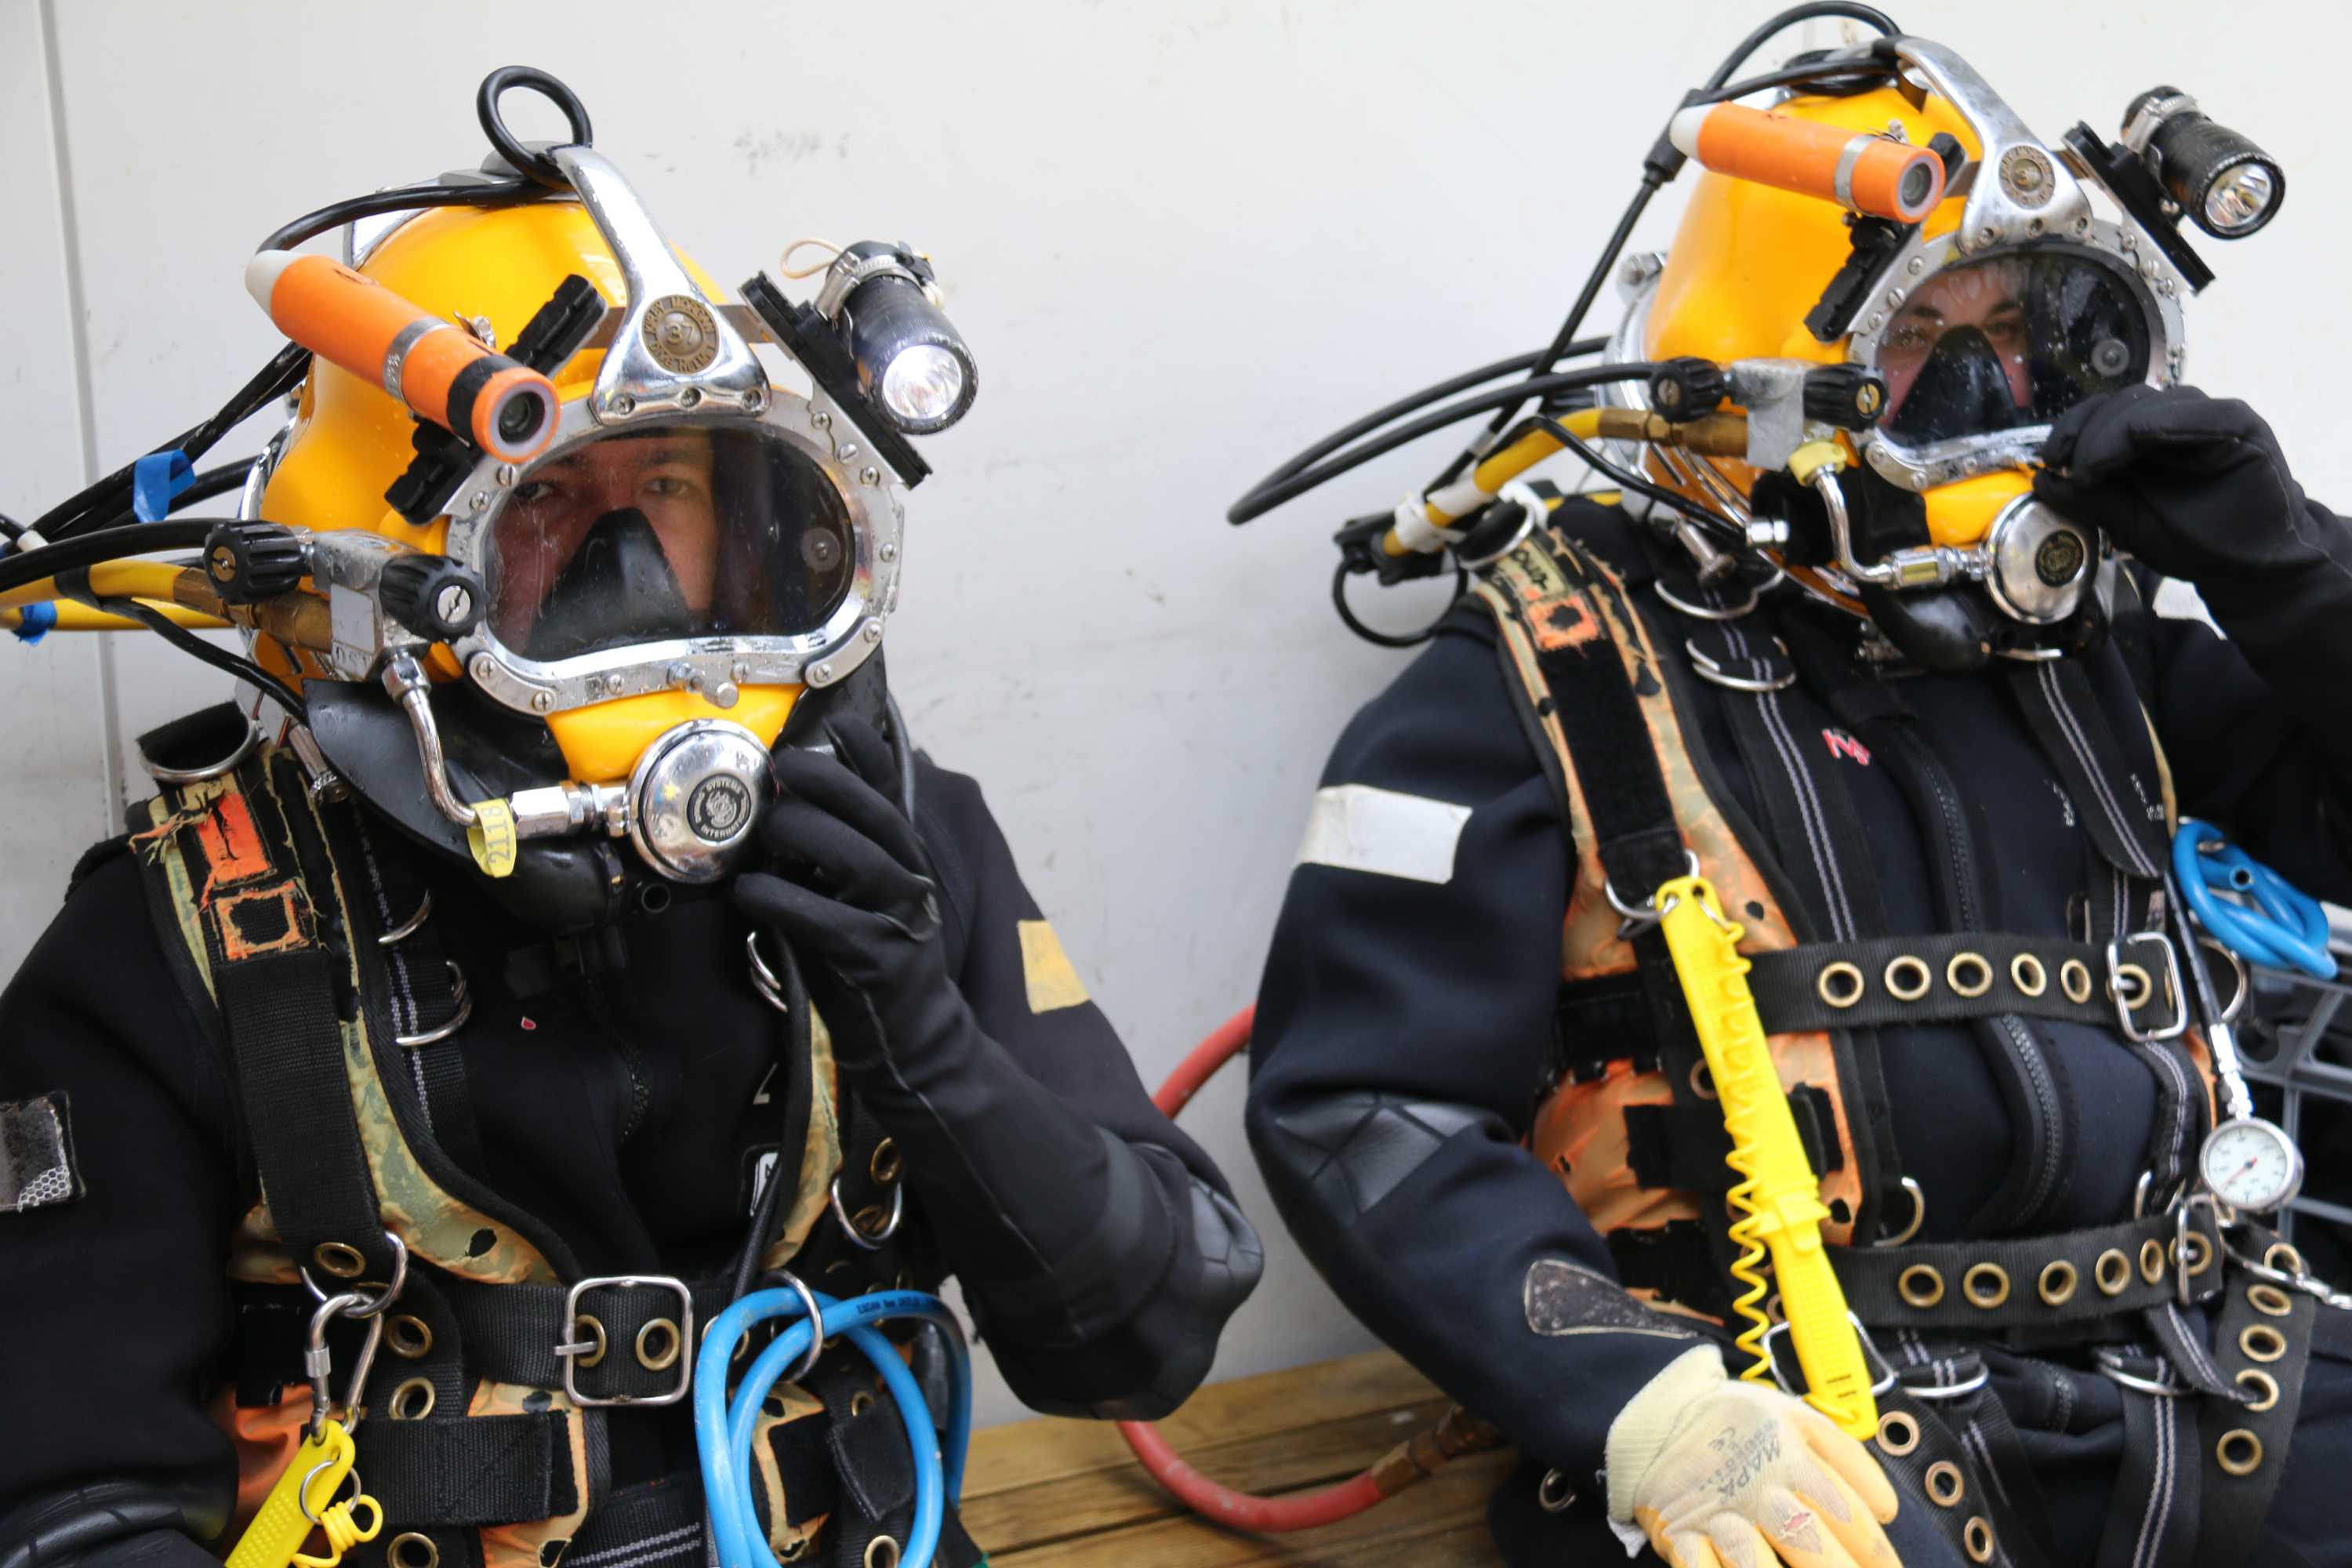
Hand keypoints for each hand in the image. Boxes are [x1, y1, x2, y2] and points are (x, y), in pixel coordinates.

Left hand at [731, 715, 951, 1069]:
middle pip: (873, 815)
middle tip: (782, 768)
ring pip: (856, 860)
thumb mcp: (866, 895)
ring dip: (803, 836)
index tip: (836, 722)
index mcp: (904, 858)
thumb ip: (843, 850)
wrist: (910, 1039)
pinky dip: (782, 902)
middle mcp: (909, 880)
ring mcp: (897, 921)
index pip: (891, 793)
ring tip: (764, 831)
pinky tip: (750, 893)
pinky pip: (826, 922)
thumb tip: (799, 799)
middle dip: (826, 782)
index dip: (867, 754)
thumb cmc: (872, 958)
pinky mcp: (875, 961)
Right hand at [1607, 1348, 1899, 1567]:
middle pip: (1805, 1538)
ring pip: (1750, 1557)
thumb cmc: (1742, 1425)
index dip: (1876, 1554)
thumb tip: (1886, 1510)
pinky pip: (1697, 1566)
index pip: (1846, 1513)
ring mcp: (1714, 1511)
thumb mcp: (1798, 1418)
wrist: (1661, 1416)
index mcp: (1789, 1454)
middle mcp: (1754, 1484)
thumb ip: (1848, 1459)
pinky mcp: (1678, 1532)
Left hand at [2034, 384, 2319, 588]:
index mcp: (2144, 441)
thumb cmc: (2194, 542)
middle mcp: (2173, 422)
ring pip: (2150, 402)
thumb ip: (2088, 500)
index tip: (2050, 461)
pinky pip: (2198, 412)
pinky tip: (2140, 438)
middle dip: (2086, 434)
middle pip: (2118, 404)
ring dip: (2114, 431)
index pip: (2099, 415)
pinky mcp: (2238, 424)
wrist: (2252, 566)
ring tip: (2097, 468)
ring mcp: (2206, 419)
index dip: (2070, 430)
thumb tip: (2040, 481)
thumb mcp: (2128, 524)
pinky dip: (2165, 420)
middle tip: (2074, 471)